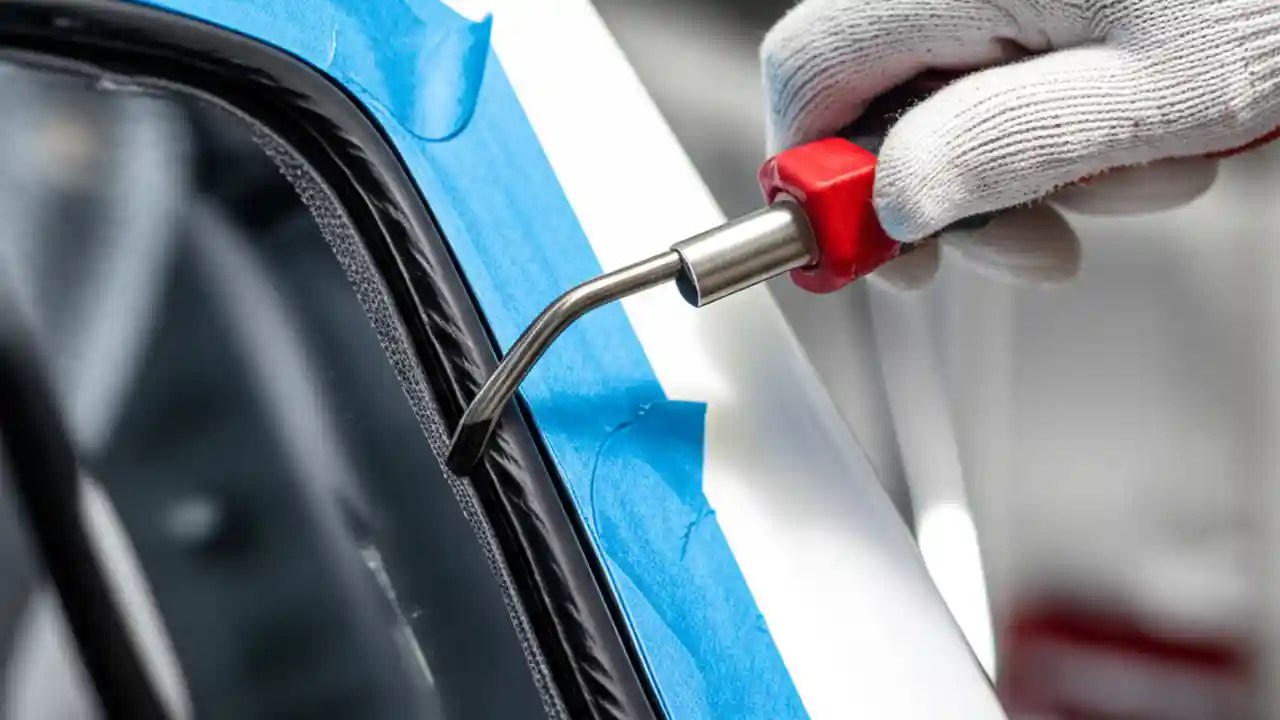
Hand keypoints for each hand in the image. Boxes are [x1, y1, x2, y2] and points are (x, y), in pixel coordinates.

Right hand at [762, 0, 1279, 287]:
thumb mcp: (1153, 94)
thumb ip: (1007, 145)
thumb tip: (893, 202)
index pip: (810, 72)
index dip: (817, 172)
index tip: (861, 241)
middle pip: (872, 96)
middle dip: (944, 193)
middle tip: (1016, 246)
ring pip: (943, 100)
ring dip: (1021, 172)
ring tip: (1127, 183)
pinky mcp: (1031, 4)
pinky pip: (999, 80)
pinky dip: (1051, 132)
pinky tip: (1129, 145)